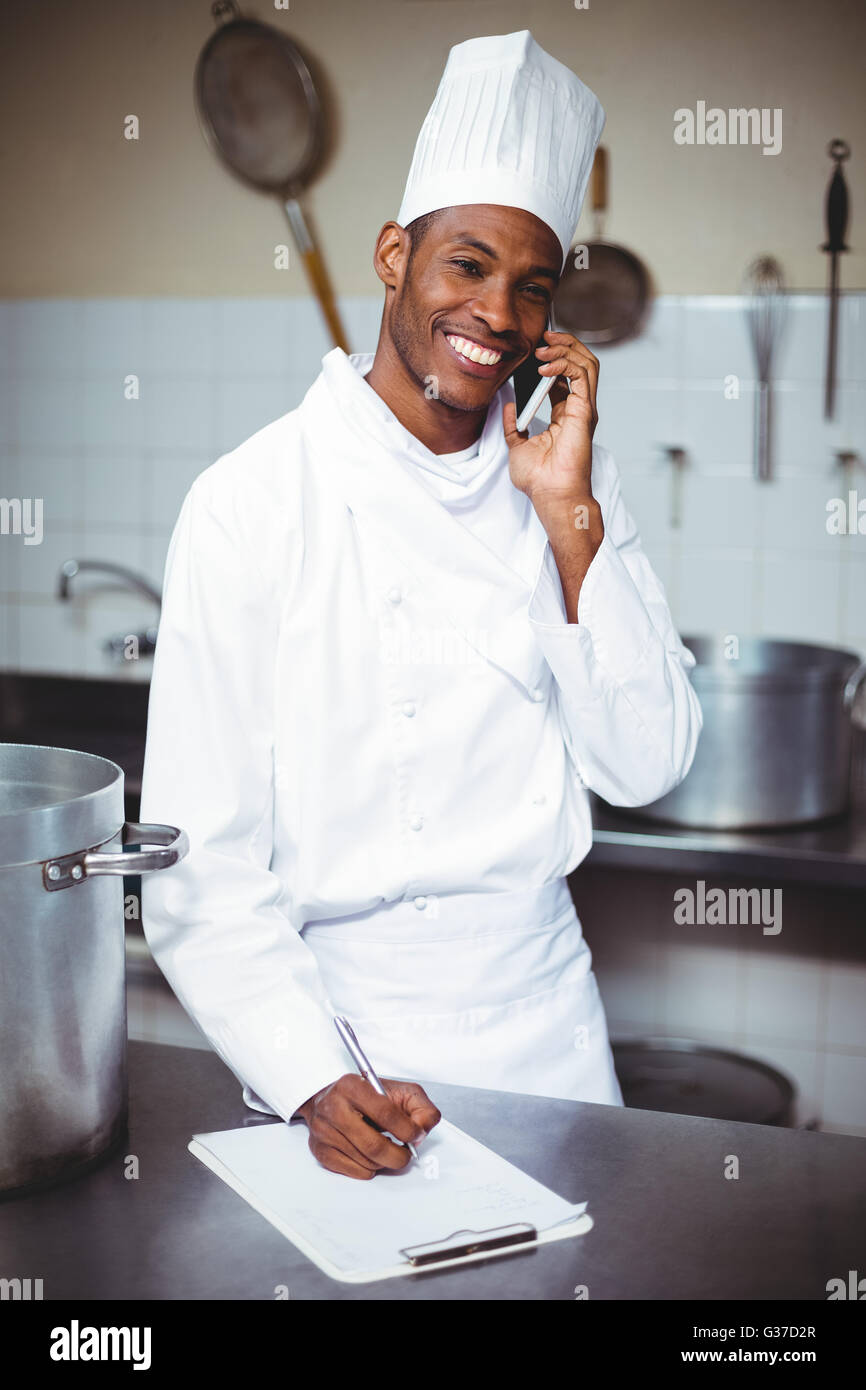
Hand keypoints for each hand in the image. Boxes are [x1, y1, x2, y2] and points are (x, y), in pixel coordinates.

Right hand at [295, 1075, 440, 1179]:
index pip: (385, 1113)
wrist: (329, 1099)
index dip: (406, 1129)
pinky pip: (354, 1171)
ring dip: (384, 1161)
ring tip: (385, 1147)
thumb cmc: (365, 1095)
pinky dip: (369, 1168)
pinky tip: (368, 1153)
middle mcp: (334, 1107)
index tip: (415, 1135)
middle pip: (374, 1146)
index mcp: (353, 1087)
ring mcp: (324, 1131)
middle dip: (398, 1156)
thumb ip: (420, 1107)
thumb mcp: (398, 1091)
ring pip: (365, 1161)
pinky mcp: (320, 1150)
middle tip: (406, 1154)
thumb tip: (422, 1130)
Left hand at [503, 330, 598, 507]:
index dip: (553, 355)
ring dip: (566, 348)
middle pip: (581, 362)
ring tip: (544, 346)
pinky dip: (564, 363)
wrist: (551, 495)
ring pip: (587, 363)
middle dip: (564, 343)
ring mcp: (584, 409)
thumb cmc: (539, 479)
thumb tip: (508, 406)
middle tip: (543, 336)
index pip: (564, 374)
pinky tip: (545, 365)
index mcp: (564, 414)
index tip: (534, 346)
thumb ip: (514, 425)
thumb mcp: (517, 447)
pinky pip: (581, 375)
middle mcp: (577, 408)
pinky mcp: (585, 411)